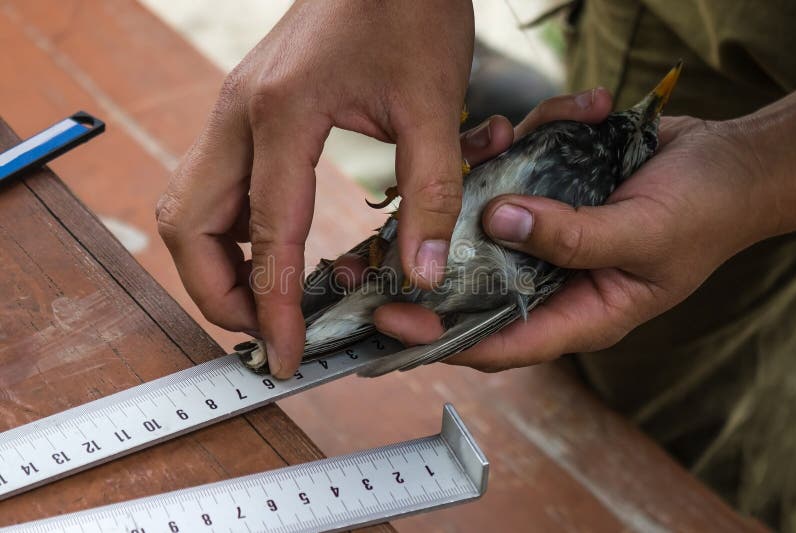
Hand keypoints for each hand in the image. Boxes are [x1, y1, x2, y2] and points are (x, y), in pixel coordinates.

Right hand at [156, 0, 473, 377]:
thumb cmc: (409, 11)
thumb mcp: (434, 103)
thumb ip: (432, 192)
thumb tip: (420, 273)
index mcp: (282, 114)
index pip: (264, 237)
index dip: (274, 308)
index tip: (287, 355)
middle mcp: (237, 113)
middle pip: (188, 226)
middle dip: (218, 293)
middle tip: (266, 330)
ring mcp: (232, 109)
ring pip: (187, 207)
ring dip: (213, 263)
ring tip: (265, 300)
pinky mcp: (244, 108)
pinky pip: (210, 184)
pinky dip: (226, 231)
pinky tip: (269, 248)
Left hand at [376, 89, 785, 371]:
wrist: (732, 163)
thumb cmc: (705, 214)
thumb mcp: (644, 235)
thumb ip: (573, 237)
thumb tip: (500, 223)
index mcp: (579, 313)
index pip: (496, 340)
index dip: (440, 336)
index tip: (391, 317)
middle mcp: (553, 277)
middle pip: (475, 281)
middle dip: (436, 253)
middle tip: (390, 231)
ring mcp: (548, 233)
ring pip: (487, 218)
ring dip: (486, 172)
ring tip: (506, 132)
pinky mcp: (551, 193)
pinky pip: (518, 169)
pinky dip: (527, 137)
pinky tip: (561, 114)